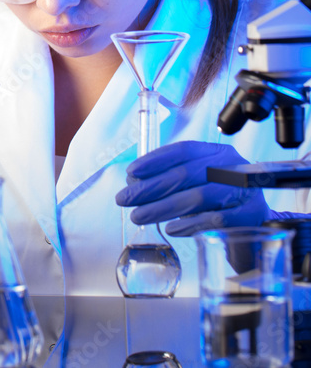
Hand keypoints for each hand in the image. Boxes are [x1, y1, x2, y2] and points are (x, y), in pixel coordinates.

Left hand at [115, 141, 271, 235]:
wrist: (255, 230)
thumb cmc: (219, 204)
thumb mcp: (196, 185)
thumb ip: (169, 180)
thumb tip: (133, 182)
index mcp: (218, 153)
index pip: (183, 150)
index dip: (154, 160)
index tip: (130, 172)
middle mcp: (234, 166)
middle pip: (186, 173)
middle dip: (149, 187)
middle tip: (124, 199)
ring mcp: (246, 190)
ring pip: (198, 196)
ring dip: (162, 207)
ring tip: (138, 216)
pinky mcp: (252, 214)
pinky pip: (215, 219)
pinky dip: (189, 224)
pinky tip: (171, 228)